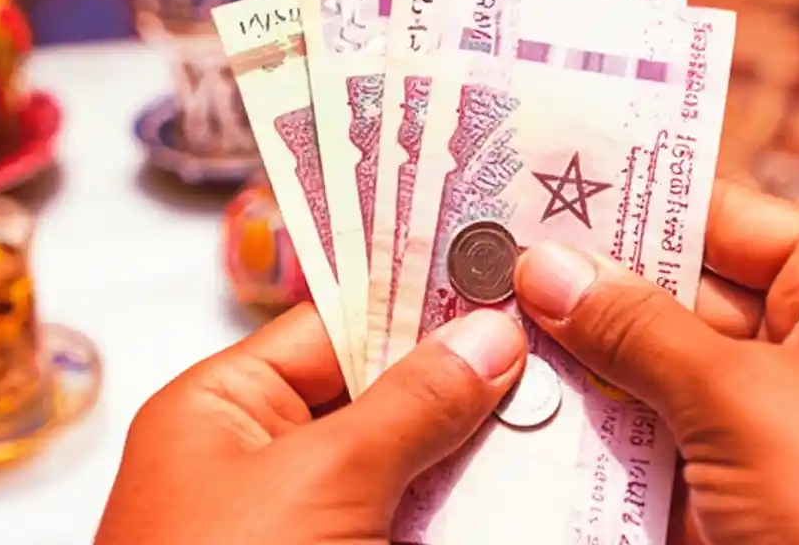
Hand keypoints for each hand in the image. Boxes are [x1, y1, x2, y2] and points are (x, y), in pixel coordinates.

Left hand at [95, 304, 526, 543]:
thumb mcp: (318, 482)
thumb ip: (408, 405)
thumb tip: (486, 335)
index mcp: (223, 410)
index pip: (333, 326)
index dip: (418, 299)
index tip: (506, 279)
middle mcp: (263, 463)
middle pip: (382, 398)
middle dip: (467, 383)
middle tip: (561, 353)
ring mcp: (307, 530)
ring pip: (411, 472)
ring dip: (483, 458)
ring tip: (575, 419)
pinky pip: (415, 530)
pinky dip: (469, 519)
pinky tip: (542, 497)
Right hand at [515, 180, 798, 544]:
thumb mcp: (743, 403)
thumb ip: (636, 329)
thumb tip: (545, 268)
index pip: (720, 215)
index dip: (624, 204)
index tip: (530, 190)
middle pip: (679, 291)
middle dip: (586, 292)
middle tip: (488, 272)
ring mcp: (785, 415)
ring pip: (661, 368)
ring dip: (583, 366)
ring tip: (488, 335)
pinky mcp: (753, 479)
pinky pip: (665, 434)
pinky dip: (605, 430)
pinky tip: (527, 408)